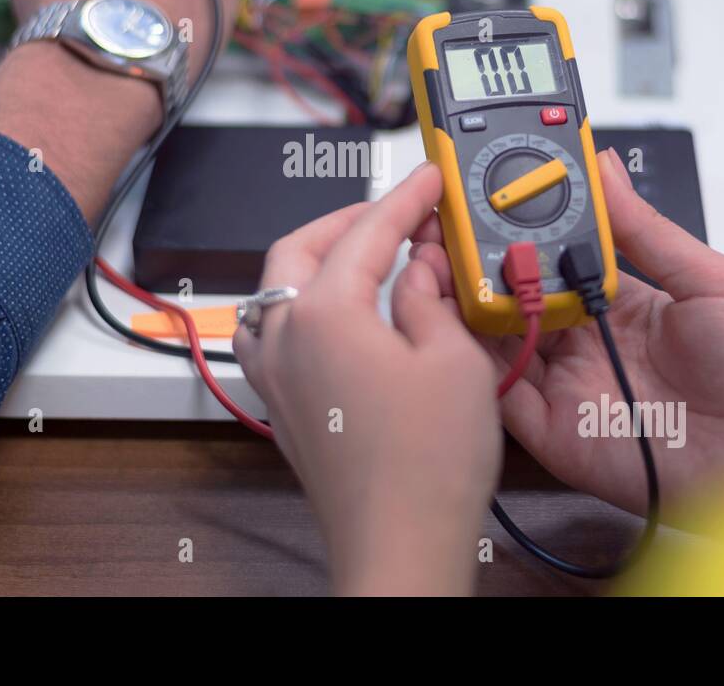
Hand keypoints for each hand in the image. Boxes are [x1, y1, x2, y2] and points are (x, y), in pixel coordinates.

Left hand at [233, 164, 501, 594]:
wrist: (399, 545)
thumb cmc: (426, 466)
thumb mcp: (452, 358)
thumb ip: (429, 296)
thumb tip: (418, 265)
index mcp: (321, 313)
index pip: (366, 233)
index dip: (404, 199)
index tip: (428, 179)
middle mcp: (282, 336)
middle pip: (301, 248)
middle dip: (350, 220)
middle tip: (399, 211)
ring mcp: (272, 372)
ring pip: (278, 286)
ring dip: (319, 258)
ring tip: (368, 254)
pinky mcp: (279, 404)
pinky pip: (276, 328)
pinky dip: (305, 301)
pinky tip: (342, 310)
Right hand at [411, 148, 723, 521]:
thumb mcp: (708, 279)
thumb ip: (645, 228)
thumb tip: (604, 166)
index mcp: (615, 302)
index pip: (550, 256)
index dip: (518, 227)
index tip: (489, 193)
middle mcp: (581, 341)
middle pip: (514, 294)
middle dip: (479, 261)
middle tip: (450, 227)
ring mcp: (563, 385)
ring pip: (494, 338)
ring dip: (466, 304)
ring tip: (442, 265)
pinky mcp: (551, 429)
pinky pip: (500, 392)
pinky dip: (473, 362)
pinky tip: (458, 327)